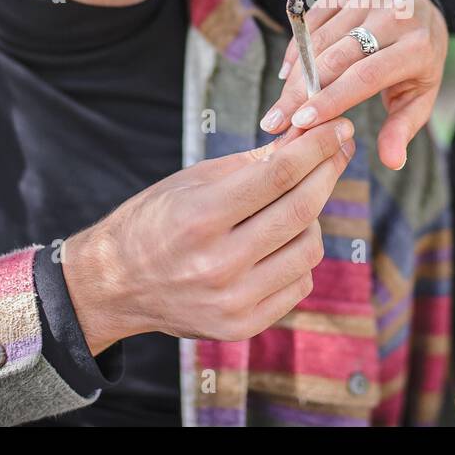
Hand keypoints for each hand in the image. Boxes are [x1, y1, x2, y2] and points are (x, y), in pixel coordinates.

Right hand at [62, 118, 354, 352]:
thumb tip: (309, 136)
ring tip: (288, 207)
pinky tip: (276, 245)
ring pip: (309, 248)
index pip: (279, 175)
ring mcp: (233, 301)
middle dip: (327, 172)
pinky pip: (299, 282)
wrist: (116, 285)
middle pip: (302, 210)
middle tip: (336, 151)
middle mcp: (218, 264)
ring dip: (311, 219)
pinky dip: (298, 256)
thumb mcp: (196, 181)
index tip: (338, 129)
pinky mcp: (243, 326)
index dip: (316, 147)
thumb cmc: (157, 220)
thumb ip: (256, 162)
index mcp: (201, 218)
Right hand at [258, 0, 447, 170]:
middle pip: (337, 57)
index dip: (331, 99)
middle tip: (275, 122)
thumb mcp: (421, 94)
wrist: (422, 5)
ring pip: (320, 38)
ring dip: (294, 74)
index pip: (366, 75)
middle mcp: (393, 15)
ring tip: (277, 107)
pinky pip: (314, 17)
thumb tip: (391, 162)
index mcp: (416, 46)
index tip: (301, 123)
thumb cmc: (419, 60)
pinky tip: (286, 75)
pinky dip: (297, 47)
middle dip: (301, 92)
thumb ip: (404, 127)